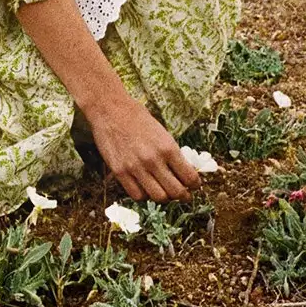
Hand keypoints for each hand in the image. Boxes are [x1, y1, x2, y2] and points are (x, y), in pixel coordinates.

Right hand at [85, 92, 201, 202]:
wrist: (110, 109)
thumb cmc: (137, 118)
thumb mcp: (162, 132)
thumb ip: (172, 153)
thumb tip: (184, 172)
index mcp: (168, 147)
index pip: (189, 177)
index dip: (195, 185)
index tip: (194, 186)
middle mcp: (153, 160)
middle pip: (176, 192)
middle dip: (183, 195)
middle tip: (183, 194)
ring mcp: (135, 167)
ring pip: (158, 197)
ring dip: (164, 197)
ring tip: (164, 191)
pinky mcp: (120, 172)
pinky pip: (137, 195)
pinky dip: (144, 195)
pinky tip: (145, 187)